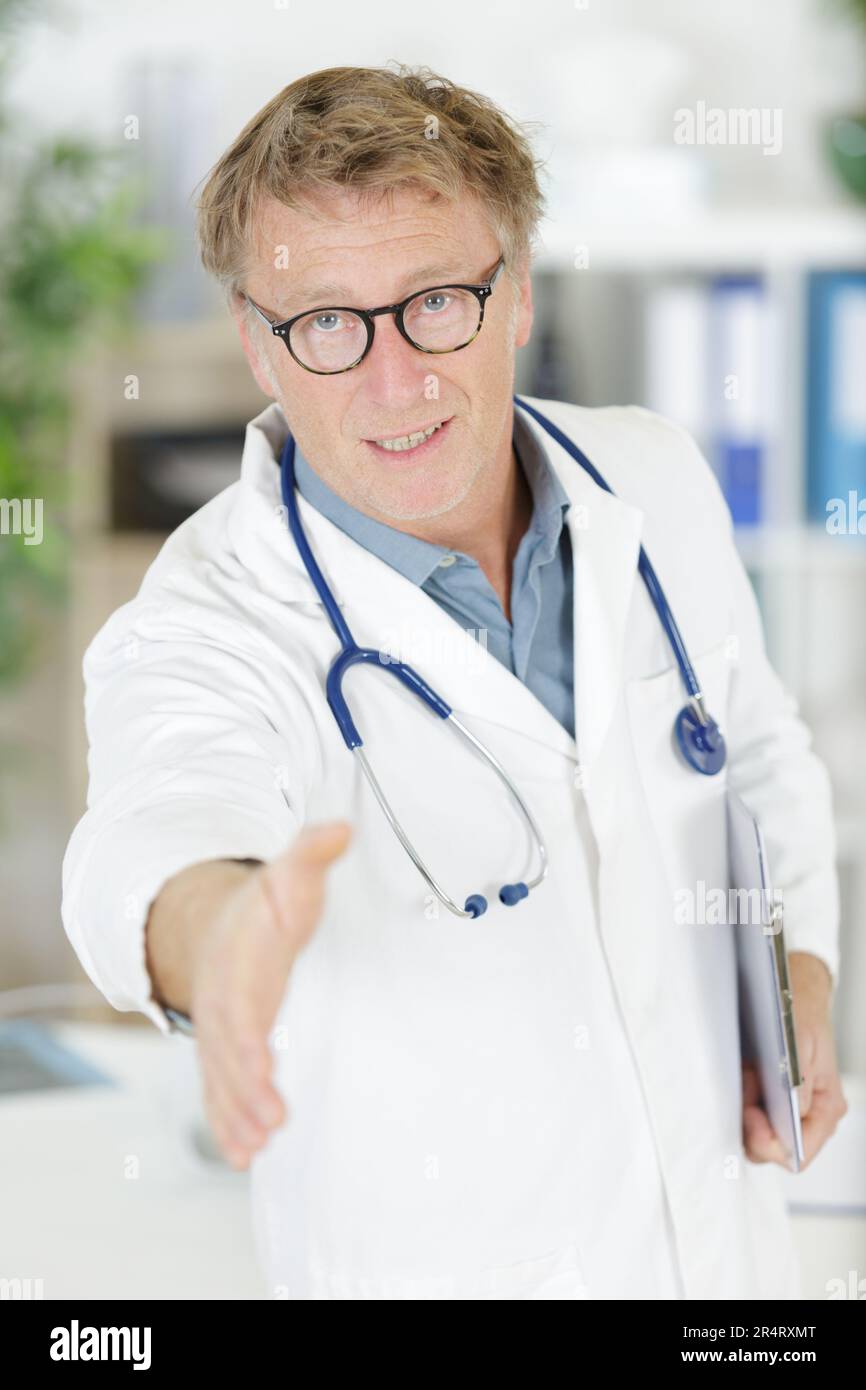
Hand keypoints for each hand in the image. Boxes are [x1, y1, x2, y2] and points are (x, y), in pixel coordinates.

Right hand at [191, 821, 351, 1170]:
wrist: (220, 923)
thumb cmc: (266, 907)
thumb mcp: (289, 874)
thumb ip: (311, 854)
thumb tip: (340, 830)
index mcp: (238, 964)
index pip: (239, 1007)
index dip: (248, 1038)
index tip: (264, 1064)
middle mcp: (221, 1005)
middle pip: (229, 1055)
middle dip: (245, 1091)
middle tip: (271, 1124)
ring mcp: (219, 1033)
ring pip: (221, 1081)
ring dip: (236, 1116)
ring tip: (254, 1151)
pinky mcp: (226, 1053)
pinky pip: (220, 1091)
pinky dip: (228, 1123)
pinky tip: (244, 1154)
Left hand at [742, 950, 847, 1168]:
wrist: (794, 992)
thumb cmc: (802, 1015)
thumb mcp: (801, 1043)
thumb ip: (798, 1083)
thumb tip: (792, 1115)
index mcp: (826, 1109)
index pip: (798, 1154)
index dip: (769, 1142)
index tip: (751, 1113)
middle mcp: (809, 1115)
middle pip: (773, 1148)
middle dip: (752, 1124)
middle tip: (748, 1086)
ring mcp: (789, 1109)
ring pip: (756, 1132)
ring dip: (745, 1107)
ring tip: (749, 1073)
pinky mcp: (771, 1099)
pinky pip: (749, 1112)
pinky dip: (742, 1095)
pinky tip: (746, 1071)